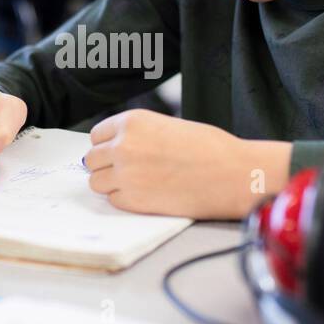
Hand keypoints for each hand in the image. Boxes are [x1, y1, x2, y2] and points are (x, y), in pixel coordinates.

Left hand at [84, 109, 290, 218]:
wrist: (232, 174)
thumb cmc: (210, 148)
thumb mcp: (168, 126)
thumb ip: (138, 135)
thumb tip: (116, 148)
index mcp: (132, 122)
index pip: (97, 136)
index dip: (108, 145)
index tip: (117, 152)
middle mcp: (123, 146)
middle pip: (91, 160)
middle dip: (106, 165)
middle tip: (128, 170)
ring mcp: (125, 175)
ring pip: (97, 182)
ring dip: (112, 184)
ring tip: (138, 183)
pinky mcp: (133, 201)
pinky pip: (114, 200)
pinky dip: (126, 199)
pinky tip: (148, 194)